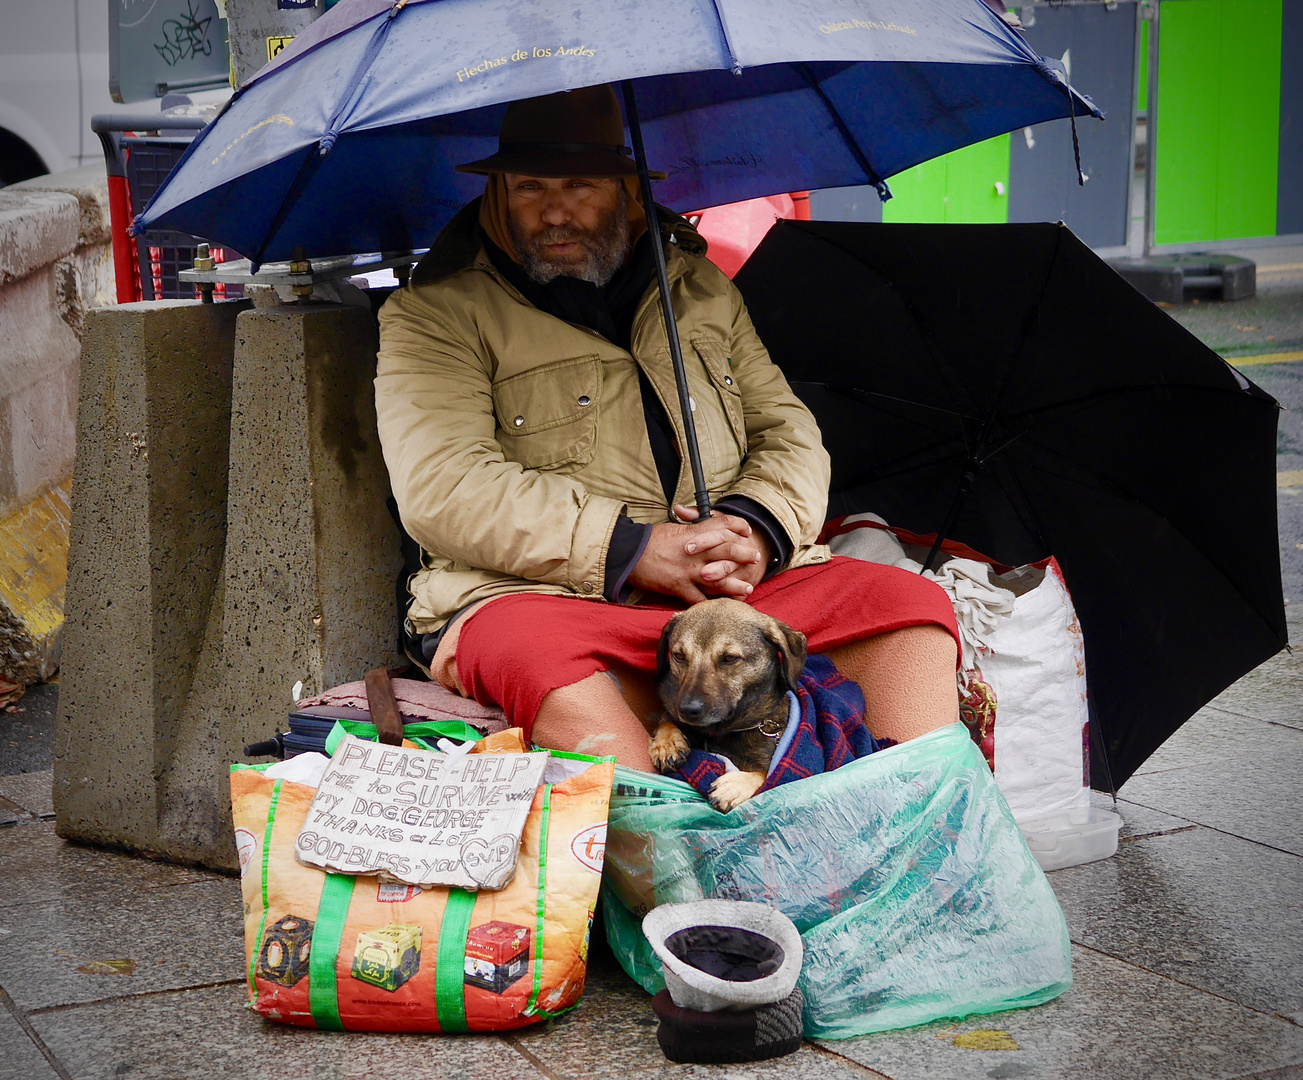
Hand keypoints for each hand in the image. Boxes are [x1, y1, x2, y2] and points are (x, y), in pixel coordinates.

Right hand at [627, 505, 769, 603]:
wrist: (628, 554)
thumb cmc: (647, 539)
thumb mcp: (672, 528)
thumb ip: (690, 527)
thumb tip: (702, 524)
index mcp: (693, 534)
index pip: (722, 525)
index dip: (737, 526)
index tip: (746, 530)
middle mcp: (695, 553)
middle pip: (727, 551)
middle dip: (744, 555)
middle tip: (755, 558)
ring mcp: (688, 571)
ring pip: (719, 579)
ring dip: (735, 585)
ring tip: (748, 588)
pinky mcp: (678, 587)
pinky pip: (698, 599)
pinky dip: (710, 604)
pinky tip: (721, 608)